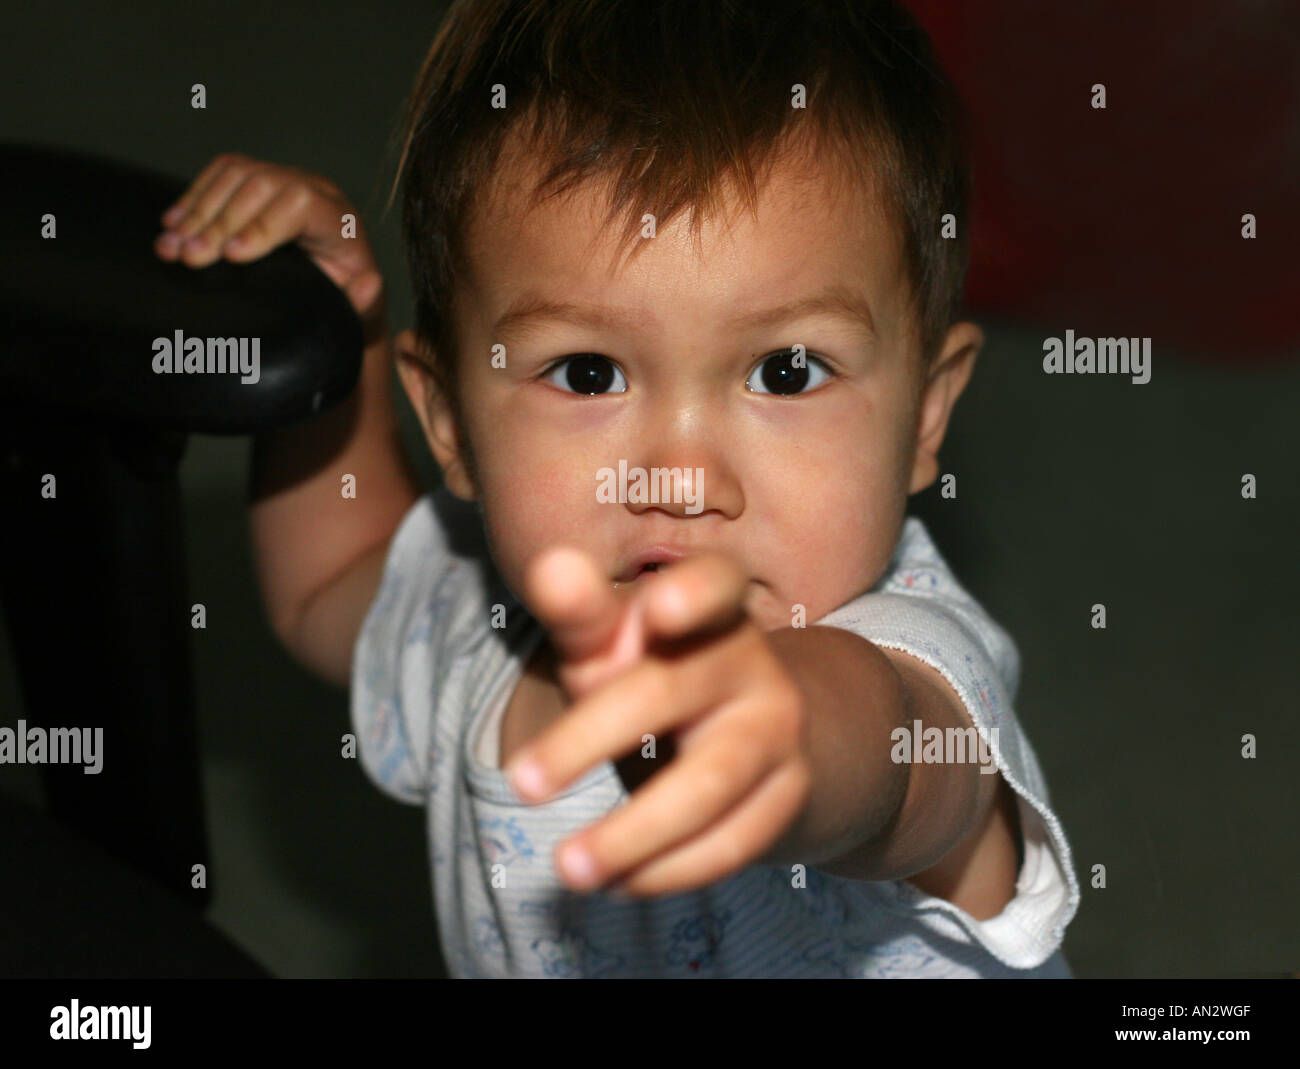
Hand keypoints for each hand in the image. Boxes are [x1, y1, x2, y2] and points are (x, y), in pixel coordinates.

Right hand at [153, 153, 384, 339]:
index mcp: (341, 221)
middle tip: (189, 257)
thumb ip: (365, 302)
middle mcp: (315, 191)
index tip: (231, 256)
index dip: (262, 225)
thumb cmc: (347, 300)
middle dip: (220, 222)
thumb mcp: (362, 311)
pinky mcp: (259, 179)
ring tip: (171, 247)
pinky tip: (172, 227)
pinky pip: (222, 174)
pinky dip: (193, 198)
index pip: (300, 204)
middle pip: (261, 185)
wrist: (342, 284)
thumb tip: (368, 285)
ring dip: (197, 210)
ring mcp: (286, 179)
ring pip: (237, 175)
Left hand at [505, 547, 812, 897]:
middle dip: (588, 740)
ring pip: (708, 787)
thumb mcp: (616, 644)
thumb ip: (581, 614)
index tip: (657, 608)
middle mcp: (752, 662)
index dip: (692, 592)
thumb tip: (550, 562)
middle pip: (668, 694)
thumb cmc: (657, 673)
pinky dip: (667, 870)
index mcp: (709, 607)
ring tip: (566, 868)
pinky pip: (732, 842)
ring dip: (632, 835)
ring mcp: (778, 730)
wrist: (756, 734)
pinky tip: (617, 881)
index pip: (715, 583)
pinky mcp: (790, 795)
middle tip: (520, 783)